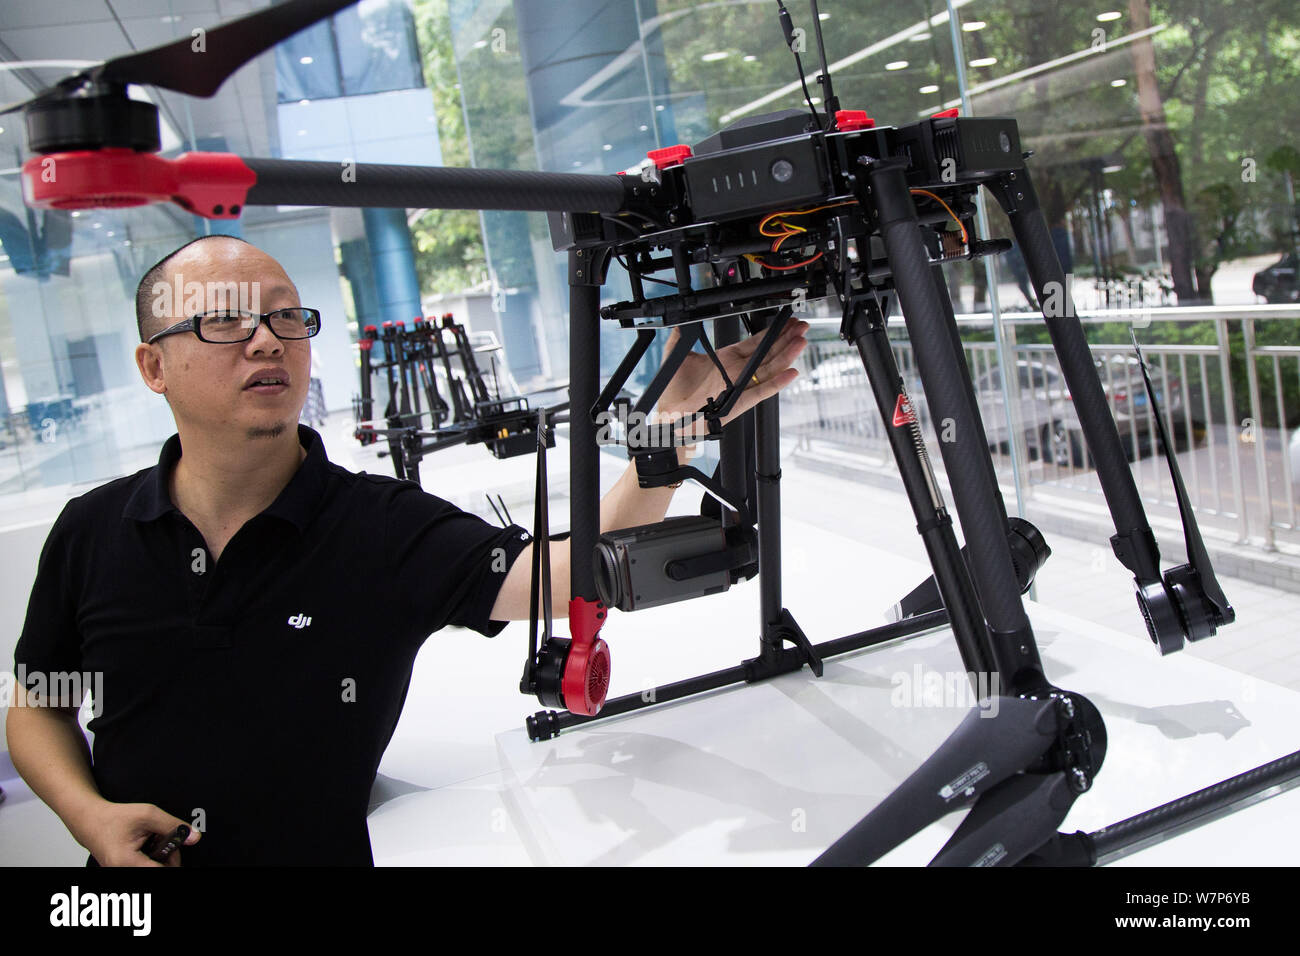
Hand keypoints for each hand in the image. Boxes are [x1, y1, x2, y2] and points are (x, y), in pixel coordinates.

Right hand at [76, 801, 199, 866]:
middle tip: (165, 840)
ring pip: (152, 869)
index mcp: (127, 861)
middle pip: (159, 871)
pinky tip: (146, 845)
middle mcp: (122, 870)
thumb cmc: (114, 818)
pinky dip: (151, 857)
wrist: (91, 820)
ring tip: (152, 840)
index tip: (177, 852)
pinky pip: (144, 867)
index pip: (160, 872)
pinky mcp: (123, 869)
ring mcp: (122, 872)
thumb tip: (193, 837)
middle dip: (168, 856)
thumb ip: (172, 825)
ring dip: (159, 856)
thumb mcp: (148, 814)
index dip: (174, 861)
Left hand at [654, 318, 809, 442]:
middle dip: (786, 338)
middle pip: (768, 353)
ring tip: (801, 342)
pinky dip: (776, 383)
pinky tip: (790, 373)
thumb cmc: (673, 390)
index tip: (786, 321)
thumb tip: (681, 321)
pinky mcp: (740, 403)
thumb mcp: (677, 356)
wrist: (668, 414)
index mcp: (726, 360)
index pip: (755, 343)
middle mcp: (736, 372)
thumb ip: (681, 337)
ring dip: (786, 356)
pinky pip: (761, 391)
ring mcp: (740, 387)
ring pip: (769, 369)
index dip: (772, 332)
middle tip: (802, 326)